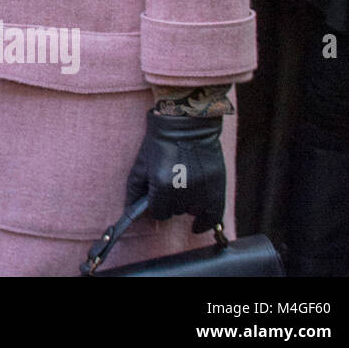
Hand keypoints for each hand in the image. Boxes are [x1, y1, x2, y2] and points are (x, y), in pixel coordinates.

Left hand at [125, 109, 225, 232]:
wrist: (186, 123)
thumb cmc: (159, 142)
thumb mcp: (141, 164)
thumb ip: (134, 190)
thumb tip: (130, 212)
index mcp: (162, 185)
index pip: (159, 213)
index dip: (156, 208)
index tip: (156, 203)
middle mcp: (183, 191)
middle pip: (175, 212)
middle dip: (170, 203)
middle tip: (170, 187)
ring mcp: (202, 189)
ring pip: (192, 211)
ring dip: (186, 205)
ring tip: (183, 188)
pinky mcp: (218, 185)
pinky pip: (214, 215)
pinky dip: (206, 221)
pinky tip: (198, 224)